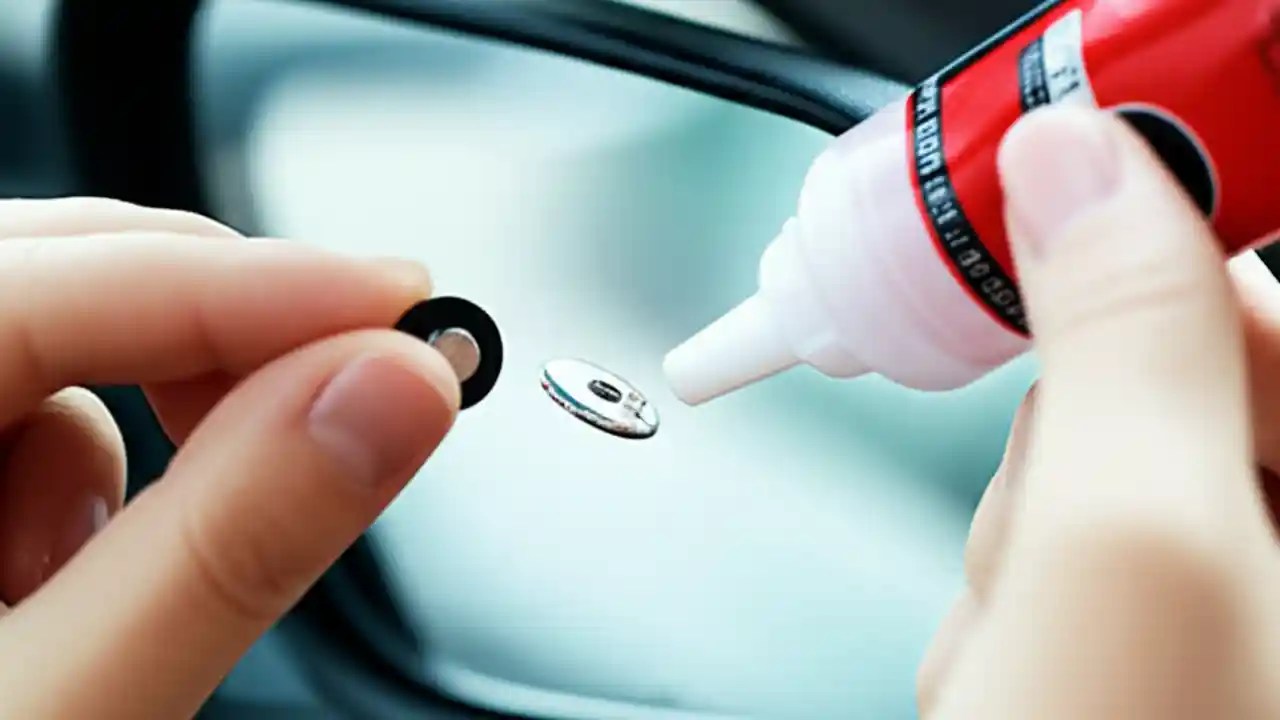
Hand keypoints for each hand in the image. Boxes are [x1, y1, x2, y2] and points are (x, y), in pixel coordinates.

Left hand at [0, 199, 458, 717]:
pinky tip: (42, 586)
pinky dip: (74, 478)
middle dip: (214, 343)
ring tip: (94, 590)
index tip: (407, 311)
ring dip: (126, 441)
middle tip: (341, 403)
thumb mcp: (62, 716)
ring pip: (44, 347)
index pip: (58, 286)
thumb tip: (388, 397)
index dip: (259, 284)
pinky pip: (16, 415)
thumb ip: (230, 547)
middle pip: (56, 276)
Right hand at [917, 106, 1279, 718]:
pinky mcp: (1159, 620)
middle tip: (1058, 552)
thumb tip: (1077, 161)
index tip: (1048, 226)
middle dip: (1072, 455)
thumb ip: (1125, 342)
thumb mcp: (1127, 561)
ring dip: (1029, 541)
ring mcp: (1241, 590)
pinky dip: (1016, 591)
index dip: (1157, 258)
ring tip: (1032, 649)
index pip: (1266, 302)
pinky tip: (1018, 674)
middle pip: (1176, 386)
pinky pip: (1069, 541)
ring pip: (1099, 469)